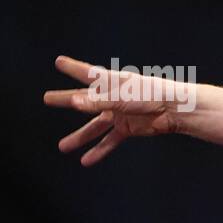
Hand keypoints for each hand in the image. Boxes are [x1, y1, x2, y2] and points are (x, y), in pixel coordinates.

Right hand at [43, 56, 189, 165]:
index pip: (87, 73)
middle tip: (47, 98)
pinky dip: (99, 151)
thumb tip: (74, 103)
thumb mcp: (121, 97)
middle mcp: (112, 97)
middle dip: (66, 100)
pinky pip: (110, 141)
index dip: (72, 67)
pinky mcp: (128, 128)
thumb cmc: (151, 95)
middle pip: (84, 100)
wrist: (175, 110)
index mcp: (111, 82)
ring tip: (62, 147)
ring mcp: (119, 114)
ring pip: (95, 126)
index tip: (59, 61)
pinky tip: (86, 160)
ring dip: (80, 137)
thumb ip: (98, 101)